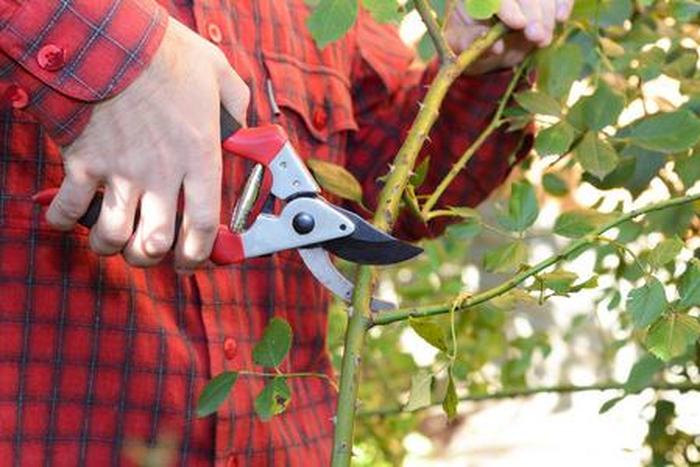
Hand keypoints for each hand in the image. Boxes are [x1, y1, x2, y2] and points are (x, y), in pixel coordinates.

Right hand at [45, 18, 249, 270]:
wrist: (111, 38)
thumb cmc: (167, 54)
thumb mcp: (220, 75)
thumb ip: (237, 106)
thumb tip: (244, 127)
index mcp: (199, 158)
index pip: (203, 226)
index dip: (199, 254)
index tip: (192, 261)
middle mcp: (161, 174)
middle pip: (156, 242)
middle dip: (152, 258)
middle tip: (150, 252)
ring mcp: (120, 172)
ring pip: (112, 235)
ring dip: (110, 245)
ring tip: (113, 238)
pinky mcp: (84, 161)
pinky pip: (67, 207)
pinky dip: (62, 219)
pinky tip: (66, 216)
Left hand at [445, 0, 573, 74]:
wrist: (485, 42)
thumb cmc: (466, 40)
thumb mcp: (458, 44)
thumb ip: (469, 42)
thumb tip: (495, 47)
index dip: (508, 7)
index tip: (519, 24)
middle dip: (533, 12)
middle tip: (537, 36)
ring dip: (547, 12)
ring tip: (543, 38)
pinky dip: (562, 1)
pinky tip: (562, 17)